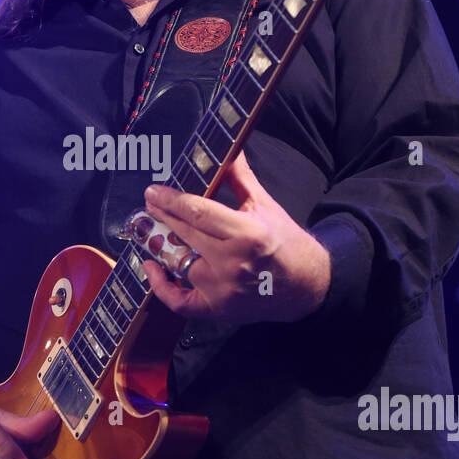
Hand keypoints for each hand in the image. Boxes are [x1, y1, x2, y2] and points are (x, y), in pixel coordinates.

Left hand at [141, 150, 330, 323]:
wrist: (307, 285)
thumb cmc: (287, 243)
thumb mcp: (266, 206)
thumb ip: (240, 178)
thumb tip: (229, 150)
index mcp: (247, 233)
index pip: (198, 212)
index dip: (171, 200)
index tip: (153, 192)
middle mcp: (232, 262)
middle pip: (186, 234)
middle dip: (163, 217)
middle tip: (150, 205)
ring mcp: (223, 289)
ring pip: (180, 264)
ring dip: (165, 246)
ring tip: (155, 231)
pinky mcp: (219, 309)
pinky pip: (180, 302)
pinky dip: (162, 287)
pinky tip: (152, 267)